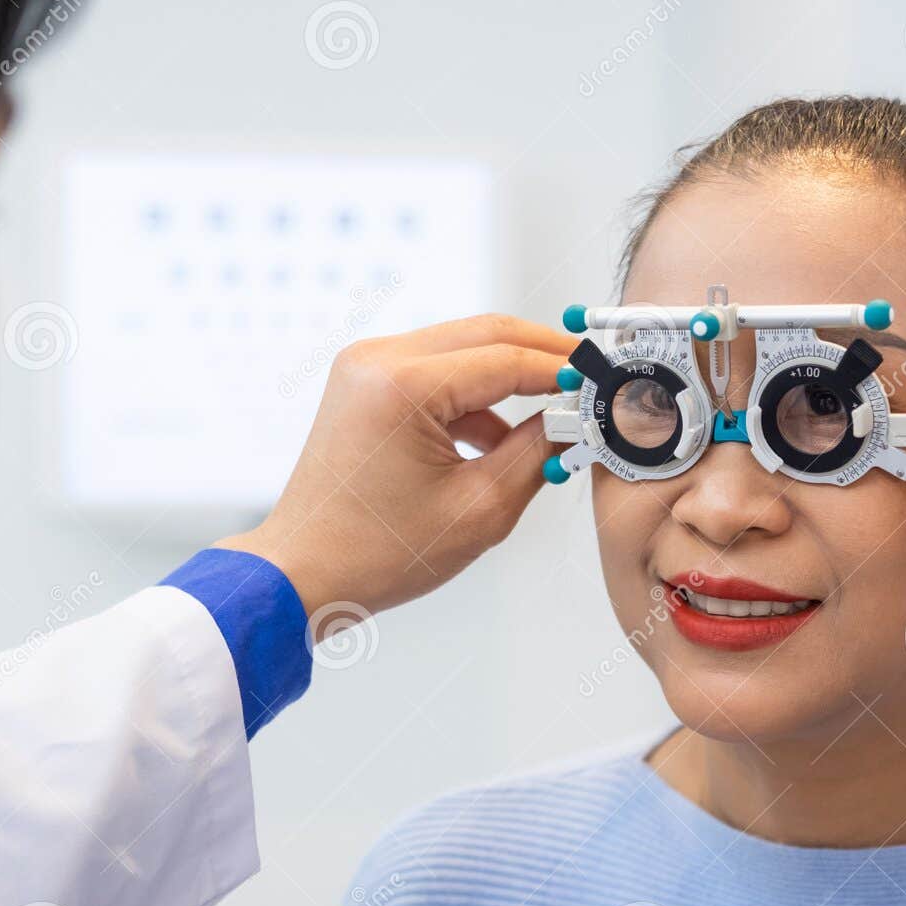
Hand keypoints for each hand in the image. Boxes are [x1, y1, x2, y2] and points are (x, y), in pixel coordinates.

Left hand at [219, 314, 574, 631]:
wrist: (303, 571)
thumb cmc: (375, 553)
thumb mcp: (480, 508)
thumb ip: (536, 451)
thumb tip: (572, 418)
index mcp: (402, 386)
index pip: (507, 360)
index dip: (563, 371)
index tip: (603, 381)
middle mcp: (378, 360)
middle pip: (487, 334)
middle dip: (542, 357)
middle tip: (588, 381)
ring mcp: (366, 366)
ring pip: (463, 348)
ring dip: (509, 378)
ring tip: (550, 420)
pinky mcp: (365, 382)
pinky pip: (436, 370)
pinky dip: (473, 396)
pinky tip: (498, 439)